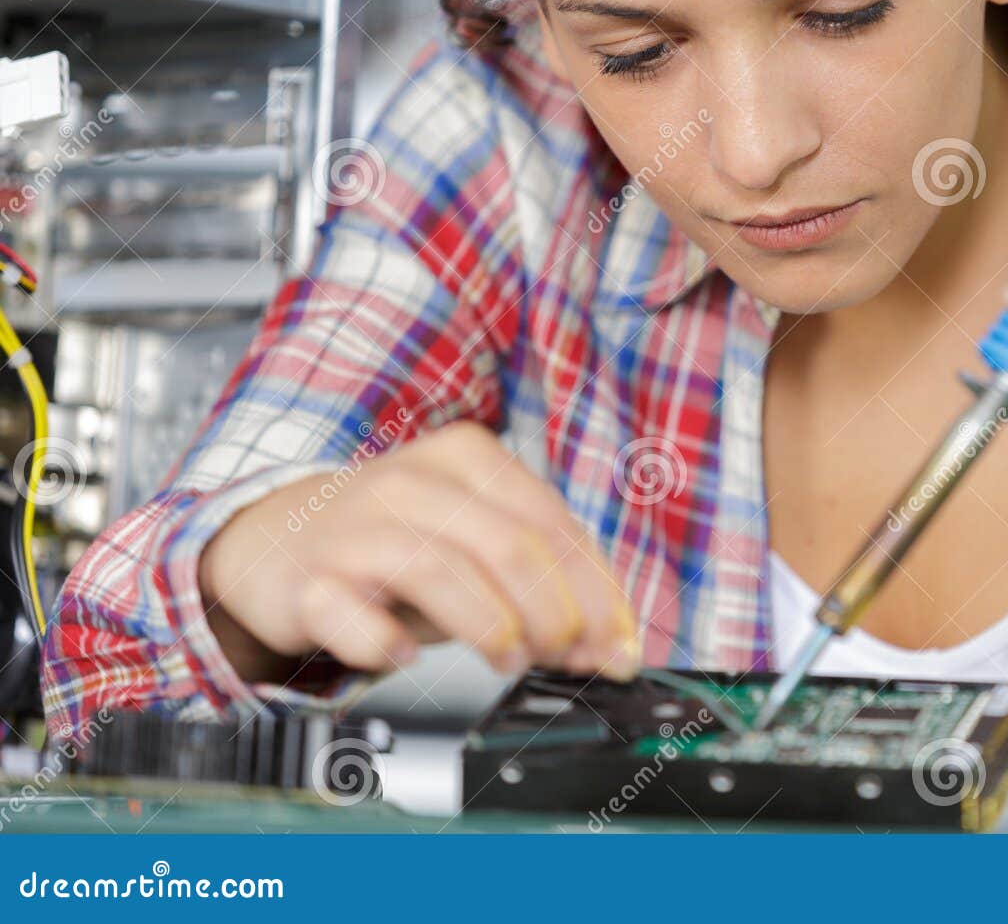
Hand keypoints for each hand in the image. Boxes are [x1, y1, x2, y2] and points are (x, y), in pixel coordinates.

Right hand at [198, 420, 640, 684]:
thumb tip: (609, 645)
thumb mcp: (476, 546)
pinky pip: (355, 616)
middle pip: (509, 545)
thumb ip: (543, 582)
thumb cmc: (397, 546)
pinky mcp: (309, 579)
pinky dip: (389, 646)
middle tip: (567, 658)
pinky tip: (405, 656)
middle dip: (555, 614)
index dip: (596, 593)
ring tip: (508, 661)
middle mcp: (412, 481)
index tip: (618, 648)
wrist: (275, 541)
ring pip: (444, 571)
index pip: (553, 524)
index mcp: (468, 459)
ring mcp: (357, 527)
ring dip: (491, 628)